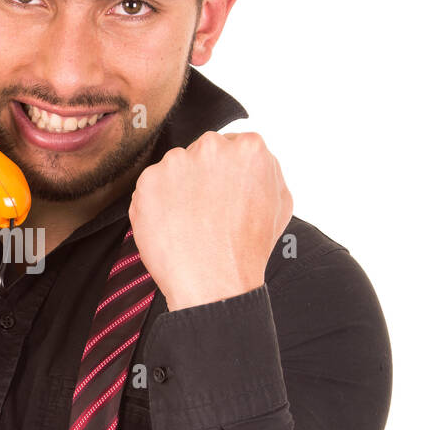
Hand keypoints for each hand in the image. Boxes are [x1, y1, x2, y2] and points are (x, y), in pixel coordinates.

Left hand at [128, 131, 292, 310]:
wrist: (214, 282)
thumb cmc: (248, 250)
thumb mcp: (281, 204)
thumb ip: (266, 172)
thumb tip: (252, 164)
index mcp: (249, 148)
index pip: (231, 147)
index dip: (226, 174)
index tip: (222, 193)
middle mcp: (212, 146)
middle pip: (201, 153)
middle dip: (202, 176)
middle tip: (205, 211)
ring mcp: (177, 162)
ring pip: (175, 170)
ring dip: (178, 189)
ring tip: (188, 223)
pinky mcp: (148, 180)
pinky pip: (151, 188)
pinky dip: (156, 205)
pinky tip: (171, 227)